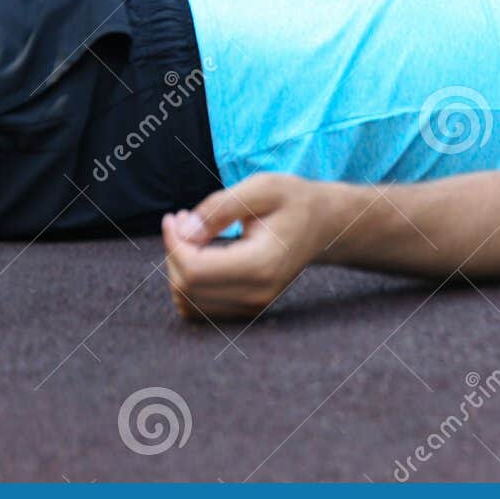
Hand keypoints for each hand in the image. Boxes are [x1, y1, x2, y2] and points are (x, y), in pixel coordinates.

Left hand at [162, 173, 337, 320]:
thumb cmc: (294, 201)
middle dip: (174, 252)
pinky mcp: (247, 310)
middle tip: (184, 220)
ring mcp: (253, 307)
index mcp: (262, 265)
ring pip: (187, 302)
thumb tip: (184, 232)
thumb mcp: (261, 188)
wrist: (325, 224)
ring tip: (192, 235)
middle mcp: (257, 295)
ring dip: (177, 268)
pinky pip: (198, 310)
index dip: (174, 243)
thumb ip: (220, 208)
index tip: (176, 216)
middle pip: (186, 288)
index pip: (194, 270)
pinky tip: (198, 256)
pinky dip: (187, 284)